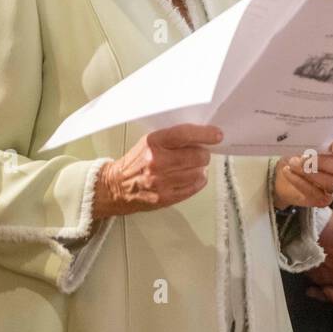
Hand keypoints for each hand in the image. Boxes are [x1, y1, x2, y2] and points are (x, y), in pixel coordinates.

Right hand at [93, 123, 221, 219]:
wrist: (116, 187)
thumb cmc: (136, 162)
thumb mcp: (150, 142)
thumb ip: (174, 138)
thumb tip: (202, 136)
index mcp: (153, 143)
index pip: (184, 134)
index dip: (205, 134)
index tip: (217, 135)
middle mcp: (157, 162)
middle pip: (198, 156)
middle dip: (202, 154)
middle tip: (197, 154)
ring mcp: (162, 181)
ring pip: (199, 172)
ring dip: (200, 169)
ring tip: (190, 167)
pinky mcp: (166, 197)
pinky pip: (195, 187)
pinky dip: (197, 181)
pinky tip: (189, 177)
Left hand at [272, 134, 332, 209]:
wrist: (281, 173)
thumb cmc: (296, 154)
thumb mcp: (302, 142)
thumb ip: (310, 138)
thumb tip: (307, 136)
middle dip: (323, 162)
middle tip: (305, 157)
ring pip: (331, 183)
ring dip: (309, 173)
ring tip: (293, 164)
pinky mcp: (323, 199)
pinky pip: (316, 194)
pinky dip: (300, 182)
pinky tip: (289, 172)